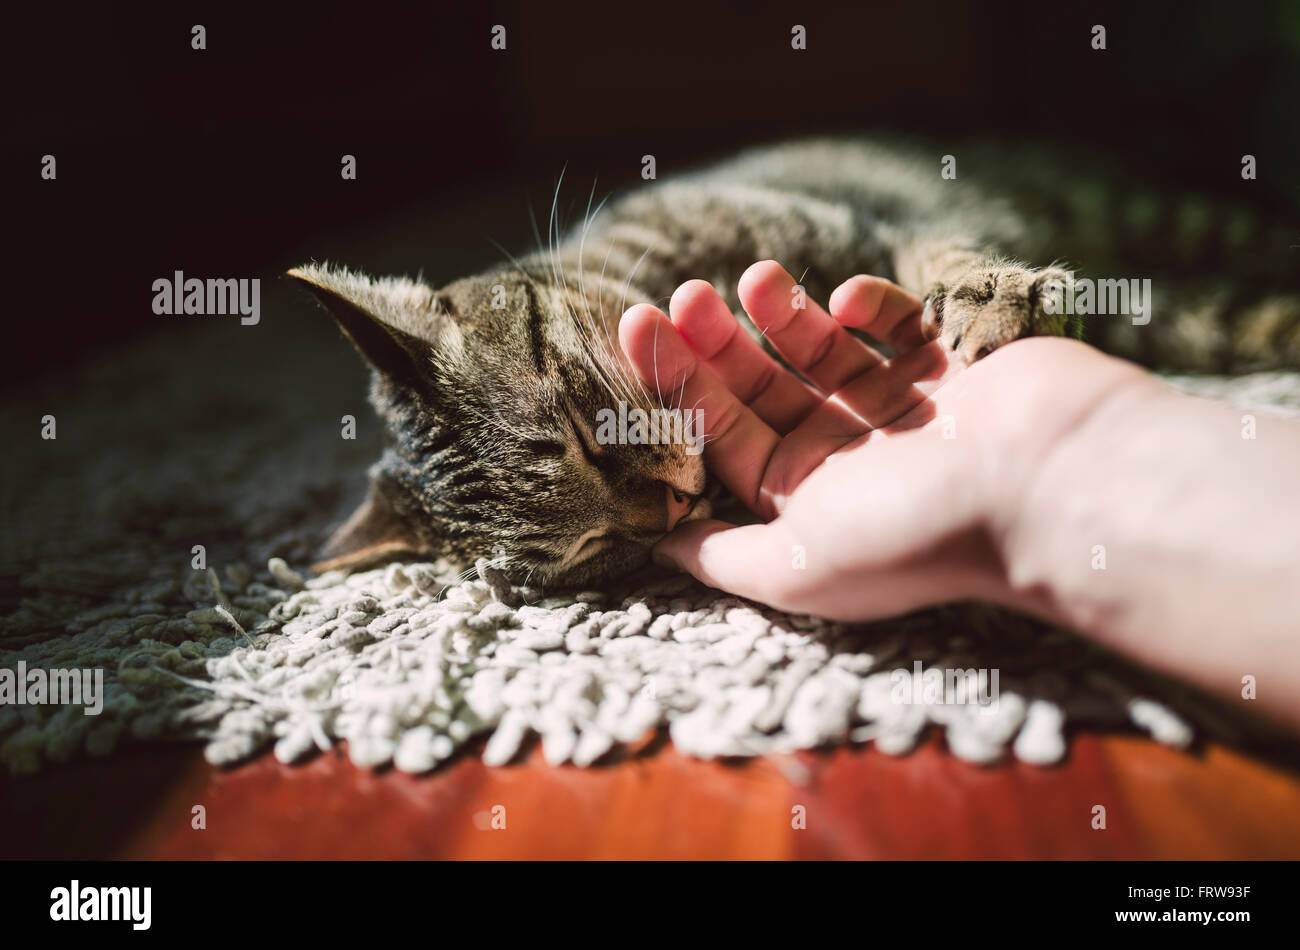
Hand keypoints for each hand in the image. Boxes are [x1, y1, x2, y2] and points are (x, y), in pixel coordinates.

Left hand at [618, 261, 1143, 620]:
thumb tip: (660, 549)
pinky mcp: (952, 368)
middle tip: (683, 295)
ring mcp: (902, 410)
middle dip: (717, 343)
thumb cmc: (919, 530)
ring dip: (783, 313)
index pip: (724, 433)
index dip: (677, 382)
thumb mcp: (800, 567)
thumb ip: (726, 559)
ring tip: (755, 280)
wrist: (1050, 484)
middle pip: (762, 388)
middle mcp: (847, 456)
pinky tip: (848, 300)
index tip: (639, 326)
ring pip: (822, 350)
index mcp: (806, 500)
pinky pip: (897, 326)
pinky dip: (869, 305)